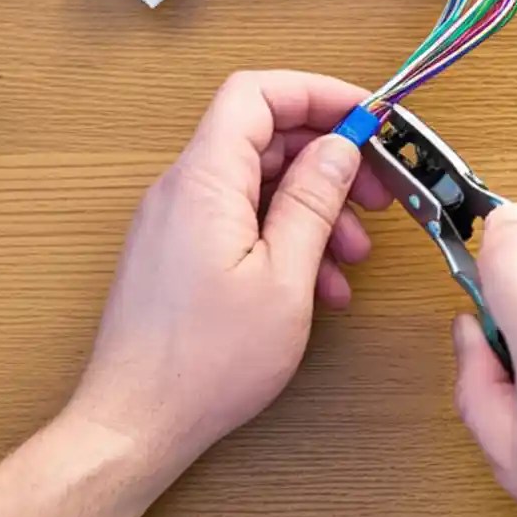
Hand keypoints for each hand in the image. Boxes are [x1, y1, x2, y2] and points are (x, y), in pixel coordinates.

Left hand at [67, 71, 390, 482]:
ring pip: (258, 184)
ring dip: (314, 208)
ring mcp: (177, 222)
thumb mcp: (284, 277)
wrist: (137, 422)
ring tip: (354, 254)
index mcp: (204, 180)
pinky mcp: (179, 252)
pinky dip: (285, 238)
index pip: (257, 94)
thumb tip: (340, 146)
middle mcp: (182, 189)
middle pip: (264, 138)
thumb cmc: (204, 362)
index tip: (369, 117)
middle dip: (329, 158)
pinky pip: (240, 221)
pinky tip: (320, 284)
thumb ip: (313, 201)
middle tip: (378, 192)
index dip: (318, 93)